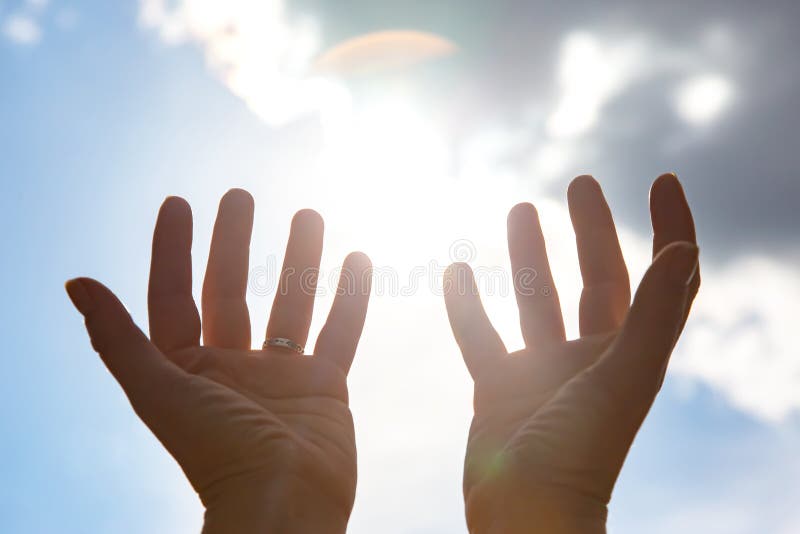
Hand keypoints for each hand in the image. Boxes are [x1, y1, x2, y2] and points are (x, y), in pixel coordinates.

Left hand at [66, 190, 370, 533]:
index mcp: (187, 368)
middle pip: (230, 290)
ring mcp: (280, 375)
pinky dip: (349, 297)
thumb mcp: (159, 391)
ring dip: (297, 259)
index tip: (179, 202)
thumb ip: (119, 338)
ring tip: (308, 214)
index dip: (171, 249)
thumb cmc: (217, 454)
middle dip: (233, 241)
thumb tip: (76, 283)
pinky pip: (339, 331)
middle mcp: (231, 366)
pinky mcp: (324, 385)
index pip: (173, 295)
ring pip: (289, 303)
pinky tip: (357, 258)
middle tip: (239, 195)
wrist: (285, 505)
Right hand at [444, 174, 699, 533]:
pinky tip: (455, 270)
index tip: (661, 180)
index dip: (671, 228)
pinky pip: (480, 336)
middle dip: (593, 229)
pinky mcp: (498, 388)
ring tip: (520, 207)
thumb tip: (683, 249)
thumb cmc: (579, 456)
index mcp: (630, 353)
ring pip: (537, 300)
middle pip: (597, 279)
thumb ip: (652, 317)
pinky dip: (466, 305)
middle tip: (580, 182)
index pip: (665, 279)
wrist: (524, 515)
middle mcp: (590, 357)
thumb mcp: (620, 379)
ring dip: (530, 256)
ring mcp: (542, 372)